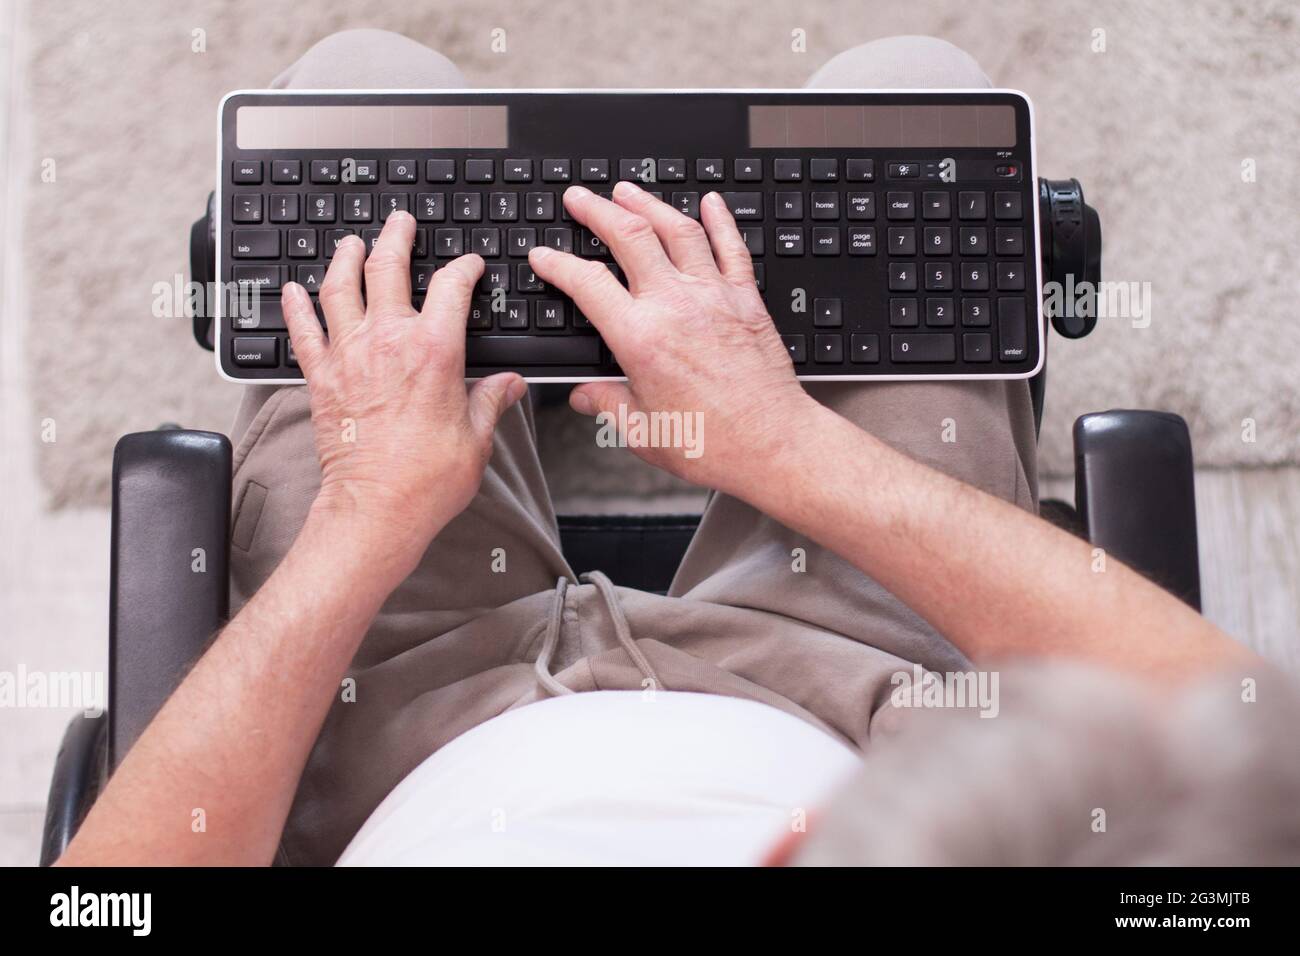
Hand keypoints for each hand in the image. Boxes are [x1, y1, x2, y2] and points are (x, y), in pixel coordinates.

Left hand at [281, 212, 525, 566]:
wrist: (376, 509)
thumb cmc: (427, 480)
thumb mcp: (477, 438)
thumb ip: (491, 401)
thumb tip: (509, 385)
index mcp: (434, 350)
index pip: (452, 287)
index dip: (465, 268)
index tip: (470, 266)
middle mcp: (387, 341)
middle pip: (387, 268)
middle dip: (396, 238)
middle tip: (400, 223)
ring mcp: (348, 355)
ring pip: (339, 286)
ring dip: (345, 257)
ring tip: (351, 243)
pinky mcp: (320, 377)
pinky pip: (302, 330)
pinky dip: (295, 306)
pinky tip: (290, 290)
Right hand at [526, 181, 820, 494]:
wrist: (773, 445)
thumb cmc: (714, 444)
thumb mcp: (643, 433)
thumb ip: (608, 405)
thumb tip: (586, 396)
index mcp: (641, 339)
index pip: (587, 284)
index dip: (558, 264)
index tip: (543, 256)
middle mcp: (675, 307)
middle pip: (629, 237)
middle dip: (596, 210)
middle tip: (579, 198)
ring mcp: (714, 297)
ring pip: (677, 230)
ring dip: (648, 204)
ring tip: (626, 191)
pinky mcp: (746, 301)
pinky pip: (731, 247)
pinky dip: (720, 220)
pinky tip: (711, 202)